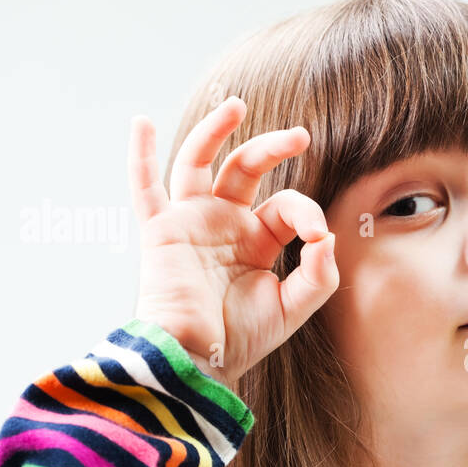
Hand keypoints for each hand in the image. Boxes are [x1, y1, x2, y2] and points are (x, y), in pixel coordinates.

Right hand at [127, 95, 337, 387]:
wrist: (196, 361)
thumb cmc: (240, 339)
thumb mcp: (292, 307)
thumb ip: (318, 275)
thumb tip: (327, 239)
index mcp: (257, 240)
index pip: (286, 207)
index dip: (307, 214)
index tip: (318, 237)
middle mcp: (224, 224)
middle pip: (246, 170)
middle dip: (272, 148)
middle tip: (300, 136)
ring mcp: (191, 222)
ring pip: (200, 162)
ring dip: (214, 130)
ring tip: (236, 105)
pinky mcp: (162, 232)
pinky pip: (145, 189)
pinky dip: (140, 156)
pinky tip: (140, 123)